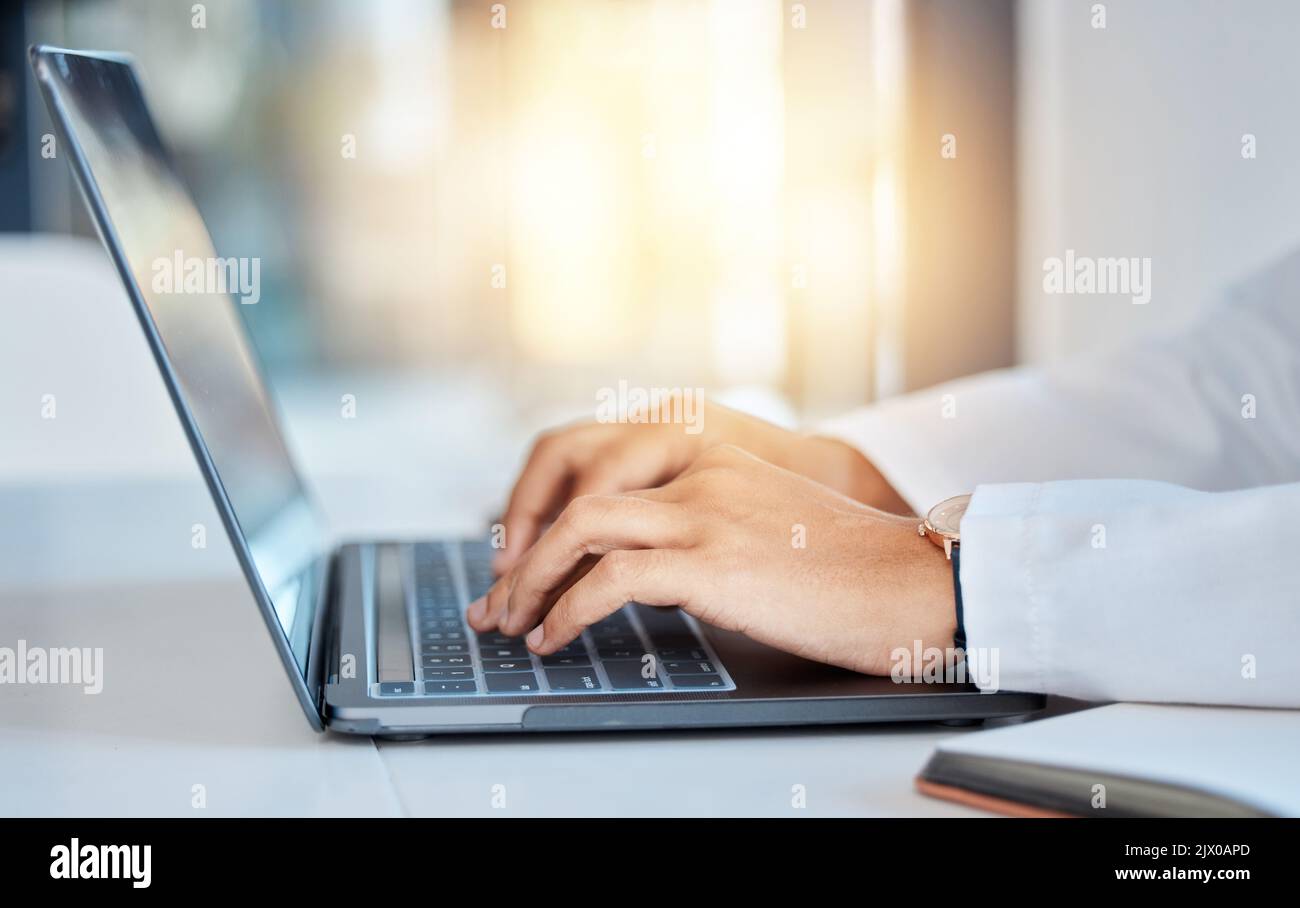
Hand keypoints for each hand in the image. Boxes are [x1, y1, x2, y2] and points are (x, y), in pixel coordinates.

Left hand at [469, 444, 954, 675]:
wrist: (909, 582)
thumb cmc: (840, 564)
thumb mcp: (758, 515)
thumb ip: (696, 517)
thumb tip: (628, 562)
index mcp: (707, 449)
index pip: (590, 457)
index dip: (539, 506)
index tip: (517, 555)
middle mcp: (699, 467)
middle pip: (574, 489)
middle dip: (520, 548)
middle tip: (498, 597)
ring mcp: (705, 510)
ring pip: (580, 528)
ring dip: (531, 580)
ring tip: (514, 622)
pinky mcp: (713, 561)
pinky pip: (610, 579)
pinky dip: (568, 610)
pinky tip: (558, 636)